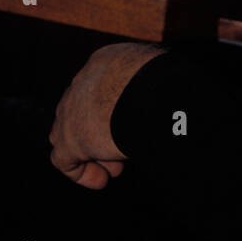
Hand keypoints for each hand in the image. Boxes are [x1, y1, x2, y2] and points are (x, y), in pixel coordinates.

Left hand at [49, 42, 165, 188]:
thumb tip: (178, 102)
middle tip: (124, 148)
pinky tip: (101, 180)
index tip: (135, 125)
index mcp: (107, 60)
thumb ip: (158, 89)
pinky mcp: (68, 137)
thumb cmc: (166, 83)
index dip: (115, 110)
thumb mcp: (162, 79)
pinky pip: (64, 160)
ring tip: (116, 168)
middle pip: (85, 109)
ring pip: (72, 133)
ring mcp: (71, 108)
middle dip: (102, 131)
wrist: (150, 94)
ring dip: (93, 153)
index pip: (102, 86)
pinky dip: (81, 173)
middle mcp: (84, 80)